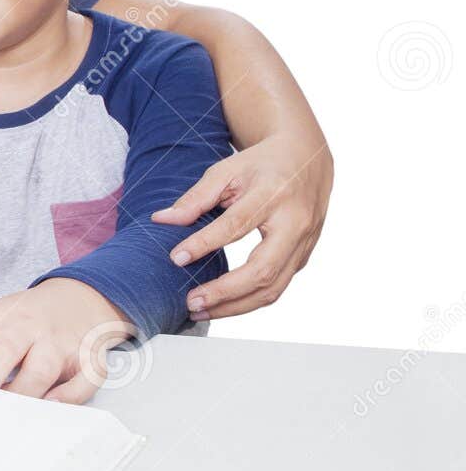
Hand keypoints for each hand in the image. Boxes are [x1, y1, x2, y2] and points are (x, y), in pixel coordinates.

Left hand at [0, 279, 130, 403]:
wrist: (81, 297)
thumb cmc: (23, 318)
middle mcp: (24, 326)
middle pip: (2, 350)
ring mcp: (58, 341)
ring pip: (41, 369)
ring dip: (23, 394)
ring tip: (5, 417)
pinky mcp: (88, 357)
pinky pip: (83, 380)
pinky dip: (68, 397)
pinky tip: (50, 407)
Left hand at [151, 132, 332, 318]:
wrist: (308, 160)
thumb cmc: (262, 164)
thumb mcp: (227, 169)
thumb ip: (196, 197)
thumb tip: (162, 219)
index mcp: (274, 194)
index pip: (236, 225)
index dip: (205, 244)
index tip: (176, 258)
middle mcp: (295, 223)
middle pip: (262, 270)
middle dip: (224, 292)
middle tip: (190, 301)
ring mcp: (304, 244)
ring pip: (272, 288)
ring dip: (234, 307)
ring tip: (199, 310)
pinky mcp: (303, 258)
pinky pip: (277, 288)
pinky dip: (247, 302)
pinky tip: (221, 305)